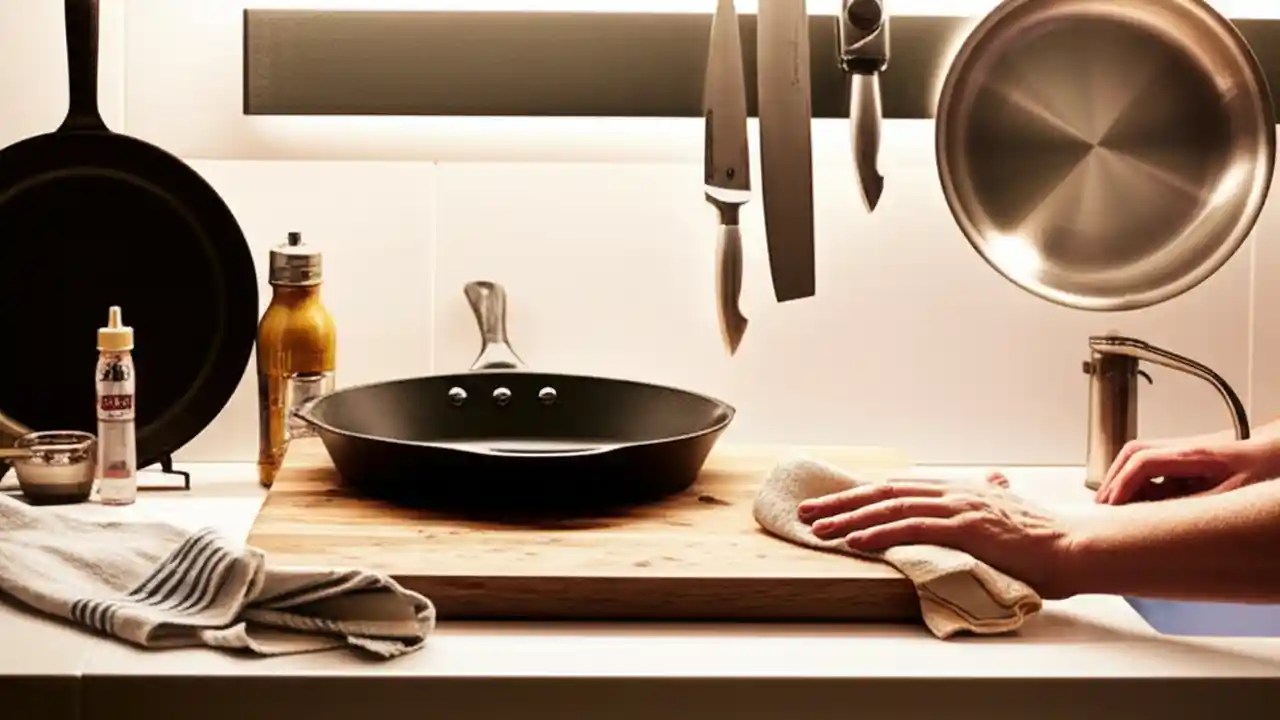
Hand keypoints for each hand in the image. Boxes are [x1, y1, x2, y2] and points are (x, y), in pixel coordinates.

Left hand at [796, 473, 1075, 598]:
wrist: (1075, 546)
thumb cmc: (1042, 538)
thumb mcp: (1007, 512)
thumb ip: (990, 499)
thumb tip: (994, 482)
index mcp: (956, 489)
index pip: (895, 488)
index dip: (858, 495)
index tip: (828, 504)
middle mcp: (952, 491)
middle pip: (883, 492)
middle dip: (840, 502)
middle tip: (806, 512)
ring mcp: (959, 507)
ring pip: (892, 507)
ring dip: (850, 519)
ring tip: (820, 530)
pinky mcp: (967, 527)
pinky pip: (914, 528)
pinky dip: (881, 532)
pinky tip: (857, 540)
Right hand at [1094, 434, 1279, 504]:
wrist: (1276, 454)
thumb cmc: (1262, 473)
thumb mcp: (1230, 498)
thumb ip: (1193, 507)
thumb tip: (1158, 520)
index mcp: (1193, 455)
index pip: (1144, 462)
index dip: (1123, 484)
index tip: (1112, 507)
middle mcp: (1183, 448)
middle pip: (1132, 454)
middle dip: (1114, 480)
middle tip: (1104, 507)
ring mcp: (1182, 451)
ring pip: (1138, 458)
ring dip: (1123, 480)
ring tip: (1116, 507)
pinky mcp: (1185, 459)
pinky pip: (1152, 467)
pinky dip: (1139, 483)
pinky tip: (1141, 503)